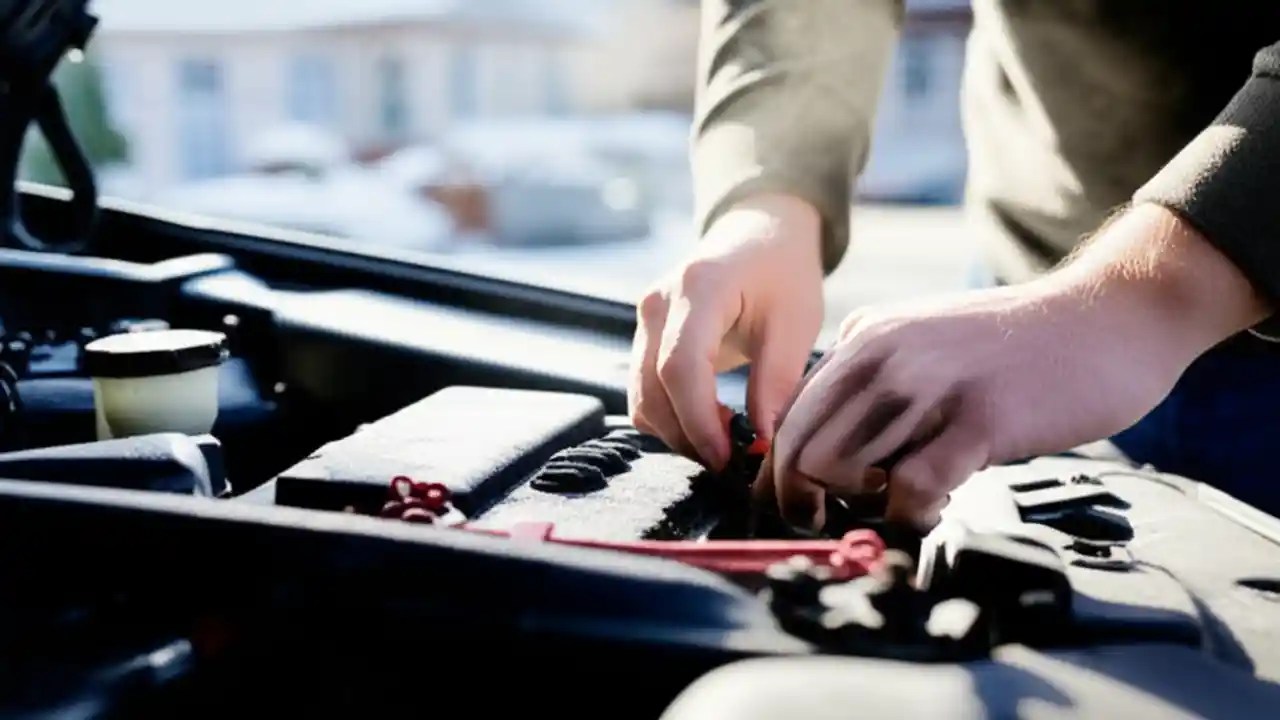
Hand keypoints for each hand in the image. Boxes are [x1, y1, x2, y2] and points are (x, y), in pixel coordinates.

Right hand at [628, 193, 824, 469]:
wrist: (757, 236)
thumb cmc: (782, 273)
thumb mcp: (796, 323)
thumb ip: (777, 382)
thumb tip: (762, 445)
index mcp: (697, 287)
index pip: (680, 366)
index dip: (700, 422)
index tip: (729, 459)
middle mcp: (657, 303)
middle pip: (653, 390)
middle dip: (691, 437)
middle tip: (736, 463)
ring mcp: (643, 320)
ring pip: (642, 400)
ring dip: (680, 433)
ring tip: (729, 444)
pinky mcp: (643, 338)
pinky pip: (643, 395)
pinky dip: (671, 421)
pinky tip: (711, 424)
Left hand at [756, 204, 1268, 530]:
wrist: (1104, 316)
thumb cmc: (1013, 347)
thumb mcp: (922, 340)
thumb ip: (871, 380)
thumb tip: (822, 452)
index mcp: (864, 339)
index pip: (791, 421)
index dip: (780, 478)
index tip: (795, 510)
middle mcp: (883, 356)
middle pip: (802, 453)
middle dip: (806, 504)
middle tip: (836, 523)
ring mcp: (928, 385)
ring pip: (842, 472)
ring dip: (860, 510)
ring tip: (896, 507)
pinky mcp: (978, 419)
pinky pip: (911, 489)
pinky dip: (911, 517)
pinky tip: (934, 510)